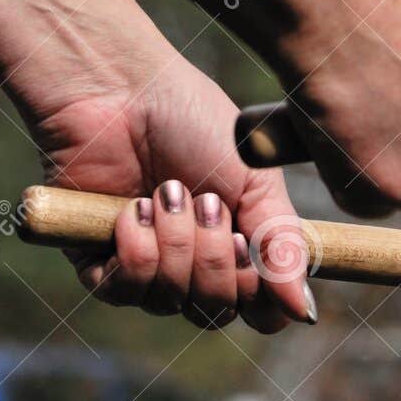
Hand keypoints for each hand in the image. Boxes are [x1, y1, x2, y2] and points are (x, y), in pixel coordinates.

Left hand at [32, 58, 314, 331]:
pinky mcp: (96, 259)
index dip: (262, 301)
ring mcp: (146, 264)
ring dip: (175, 246)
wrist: (120, 87)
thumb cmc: (193, 123)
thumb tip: (305, 313)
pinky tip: (133, 209)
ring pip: (171, 302)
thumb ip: (283, 248)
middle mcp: (194, 264)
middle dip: (215, 260)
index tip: (253, 256)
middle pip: (216, 312)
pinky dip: (135, 253)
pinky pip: (123, 292)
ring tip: (166, 192)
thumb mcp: (257, 185)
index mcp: (240, 247)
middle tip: (206, 203)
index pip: (260, 312)